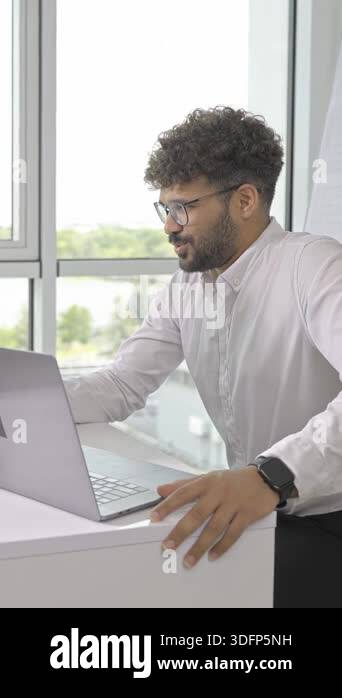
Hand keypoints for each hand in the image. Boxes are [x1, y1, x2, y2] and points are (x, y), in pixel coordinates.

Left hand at [150, 467, 278, 567]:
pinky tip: (212, 556)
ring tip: (188, 561)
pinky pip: (233, 533)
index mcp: (207, 482)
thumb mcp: (208, 477)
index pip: (183, 493)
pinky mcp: (247, 514)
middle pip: (197, 514)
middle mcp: (219, 492)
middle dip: (181, 531)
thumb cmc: (231, 480)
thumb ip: (184, 484)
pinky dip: (222, 546)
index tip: (154, 518)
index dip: (168, 505)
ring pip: (214, 527)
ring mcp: (234, 504)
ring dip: (200, 546)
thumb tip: (160, 490)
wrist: (264, 478)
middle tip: (167, 546)